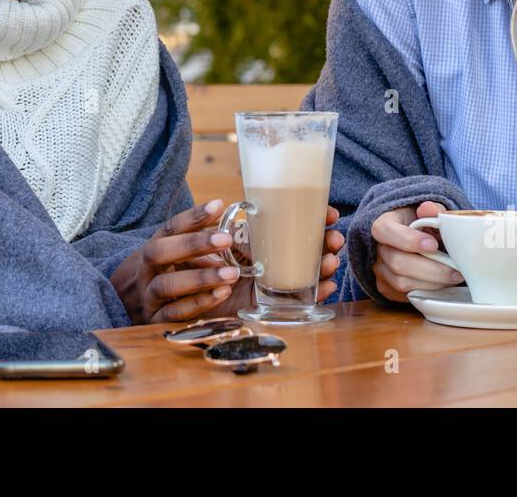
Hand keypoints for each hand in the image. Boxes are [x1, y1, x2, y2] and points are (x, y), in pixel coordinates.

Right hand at [110, 200, 242, 323]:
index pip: (169, 228)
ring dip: (201, 278)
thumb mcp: (169, 257)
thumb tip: (235, 227)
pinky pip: (174, 314)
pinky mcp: (153, 321)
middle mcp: (144, 271)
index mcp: (150, 249)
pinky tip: (222, 293)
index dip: (193, 217)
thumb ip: (196, 244)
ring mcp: (146, 297)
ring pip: (166, 285)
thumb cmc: (157, 278)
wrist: (123, 309)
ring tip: (232, 273)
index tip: (218, 205)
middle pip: (159, 252)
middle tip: (226, 239)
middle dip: (193, 244)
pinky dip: (199, 303)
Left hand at [195, 205, 344, 316]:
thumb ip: (226, 230)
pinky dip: (315, 294)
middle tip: (335, 239)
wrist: (182, 290)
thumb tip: (228, 216)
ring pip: (308, 272)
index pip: (294, 224)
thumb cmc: (196, 258)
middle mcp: (273, 258)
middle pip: (308, 248)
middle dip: (326, 242)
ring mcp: (274, 280)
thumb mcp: (212, 240)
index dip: (316, 218)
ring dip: (323, 266)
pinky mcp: (269, 303)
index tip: (331, 213)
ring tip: (331, 262)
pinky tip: (326, 287)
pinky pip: (297, 299)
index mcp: (262, 237)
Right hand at [370, 200, 461, 301]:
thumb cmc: (420, 224)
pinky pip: (405, 295)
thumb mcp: (427, 212)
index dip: (408, 239)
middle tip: (456, 270)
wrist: (412, 238)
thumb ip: (431, 209)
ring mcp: (378, 270)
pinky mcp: (386, 288)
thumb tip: (430, 209)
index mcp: (382, 225)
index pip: (386, 231)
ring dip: (432, 283)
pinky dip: (427, 292)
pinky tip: (443, 285)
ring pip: (402, 283)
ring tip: (453, 278)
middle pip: (397, 262)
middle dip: (430, 269)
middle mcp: (376, 249)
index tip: (433, 245)